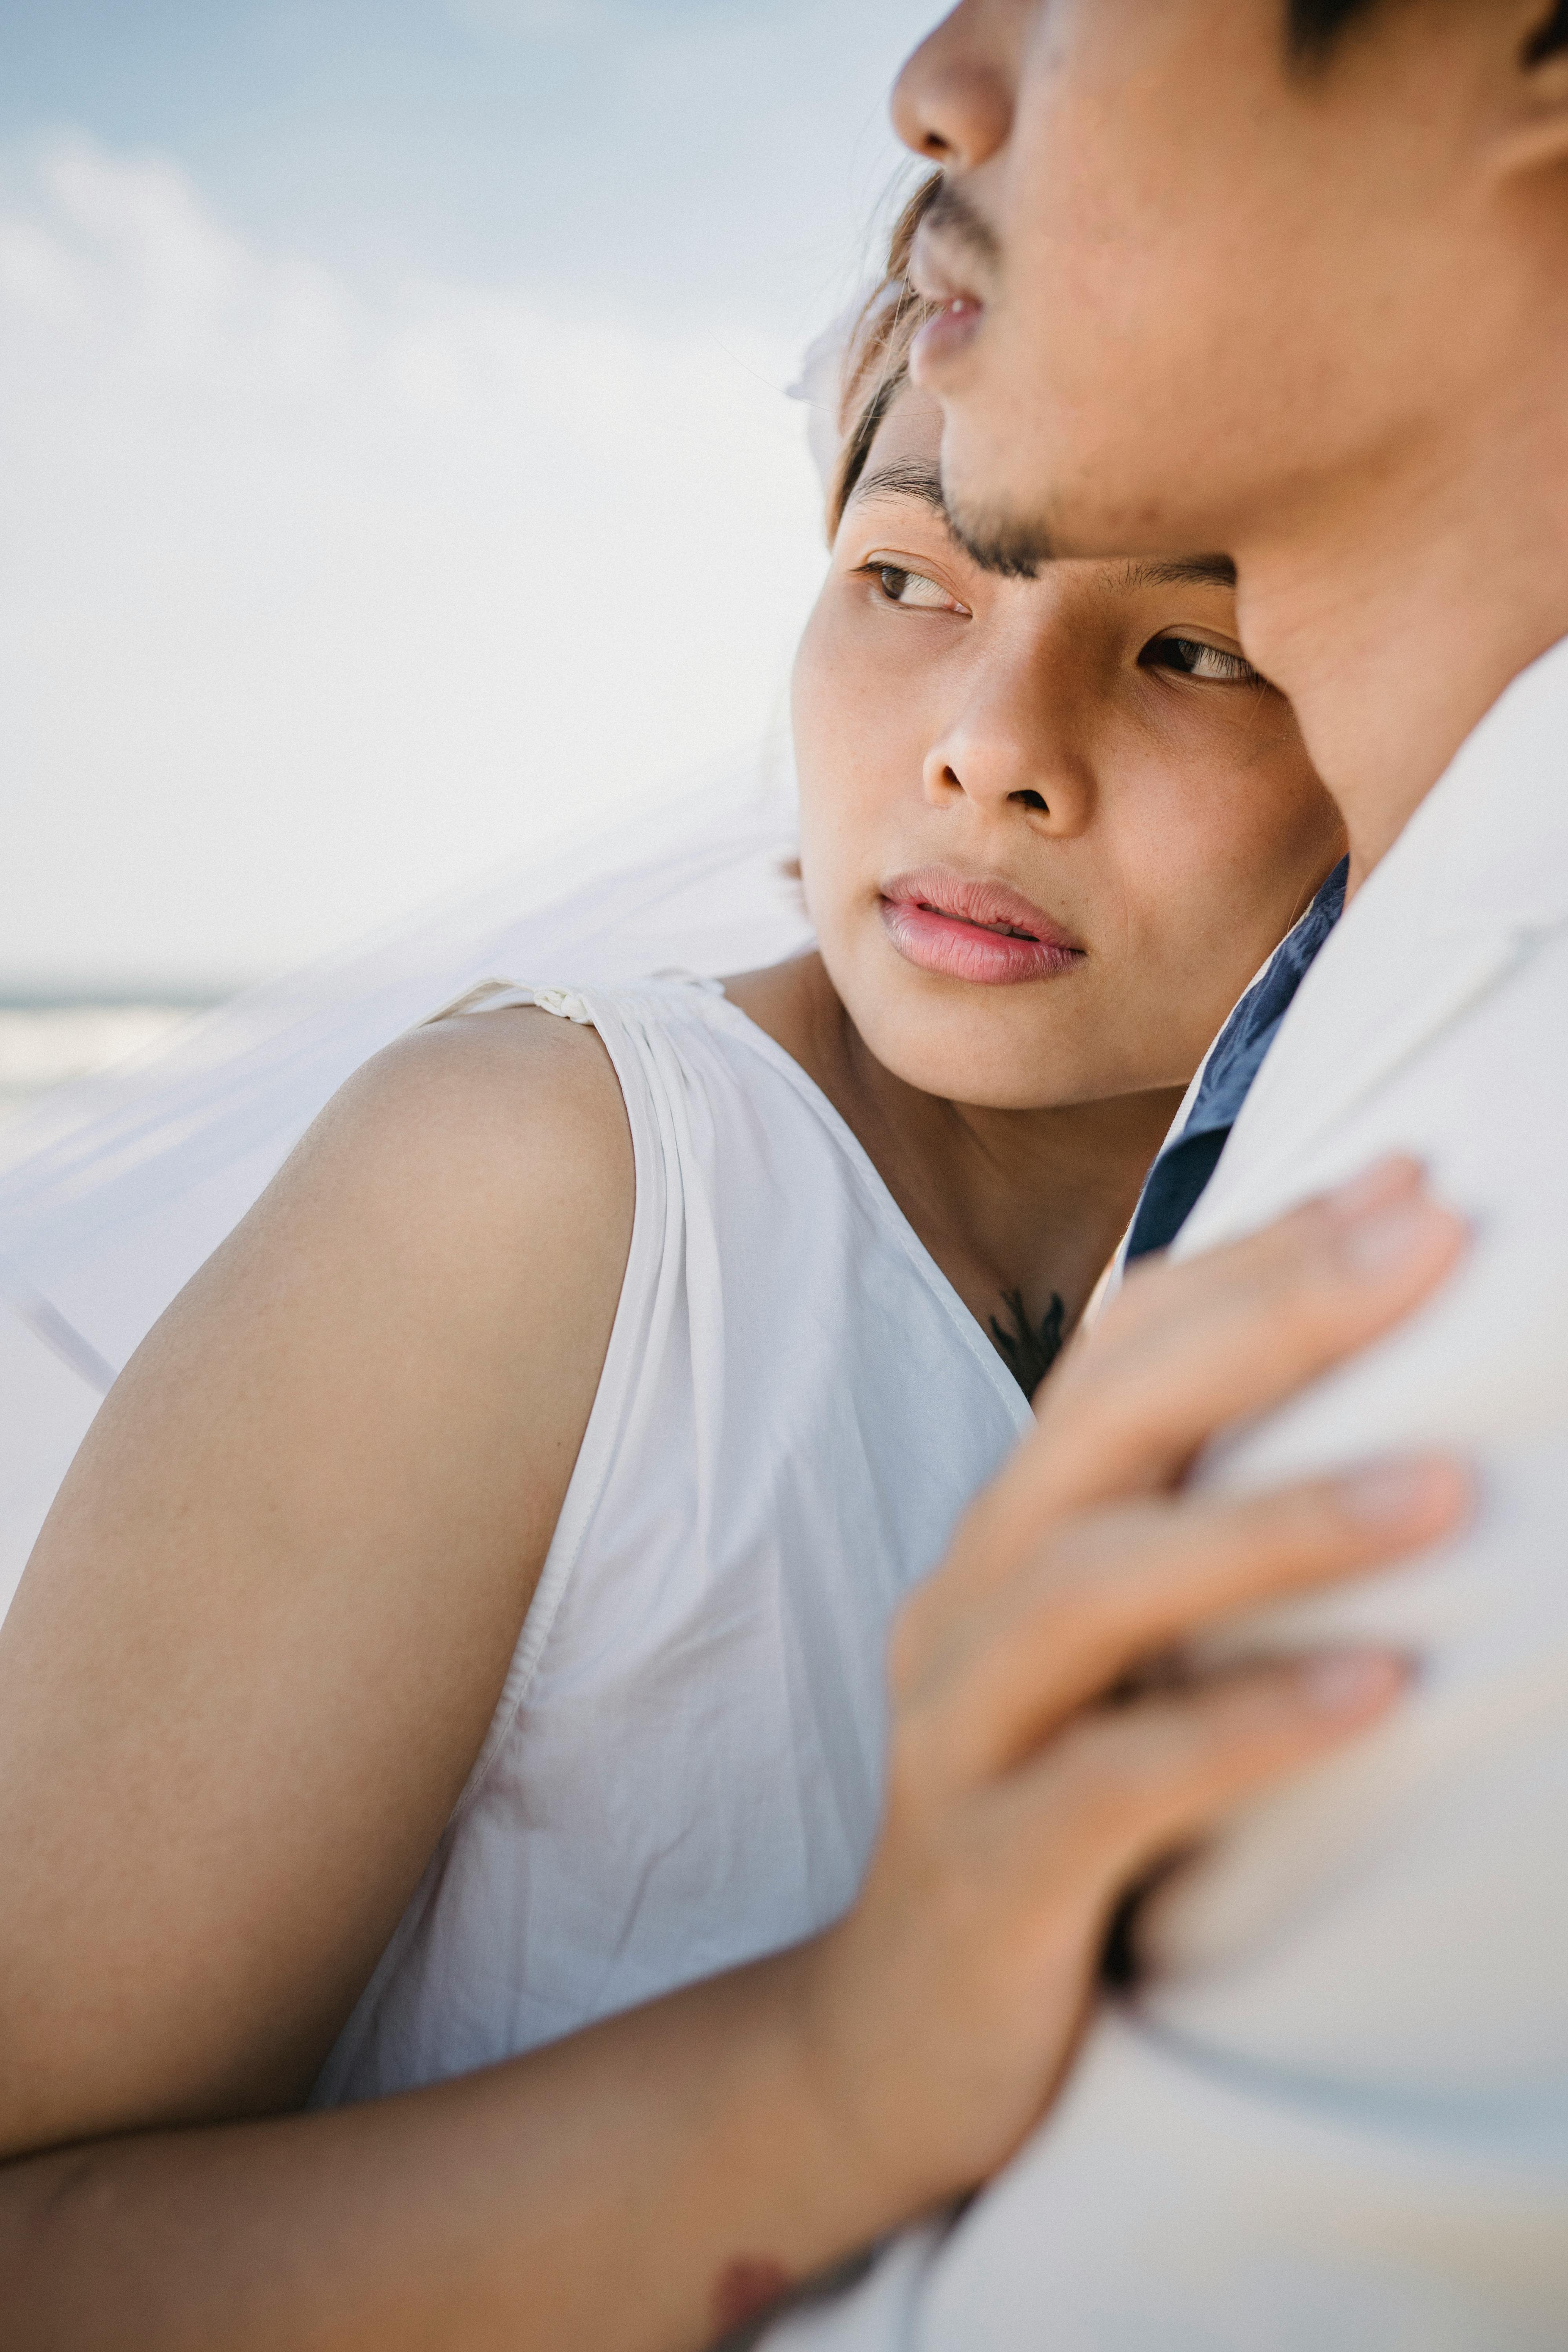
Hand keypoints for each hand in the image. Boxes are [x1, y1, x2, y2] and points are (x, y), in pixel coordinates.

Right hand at [787, 1157, 1468, 2218]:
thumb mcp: (1114, 1659)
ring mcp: (964, 1731)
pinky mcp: (989, 1867)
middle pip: (1107, 1425)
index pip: (1124, 1350)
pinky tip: (1382, 1689)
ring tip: (1449, 1484)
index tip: (1409, 1185)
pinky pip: (1116, 1780)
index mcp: (1011, 1535)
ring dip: (1276, 1525)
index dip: (1261, 1255)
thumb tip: (1361, 1419)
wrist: (892, 2040)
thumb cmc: (1046, 1814)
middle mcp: (972, 1601)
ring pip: (1101, 1587)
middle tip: (1434, 1243)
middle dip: (1274, 1320)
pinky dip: (1248, 1724)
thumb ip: (1187, 1539)